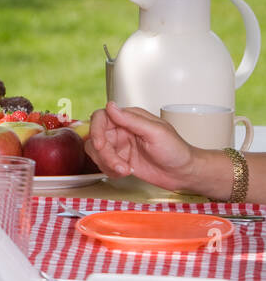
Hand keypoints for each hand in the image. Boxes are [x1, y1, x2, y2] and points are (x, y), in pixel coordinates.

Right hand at [85, 102, 200, 191]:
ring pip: (97, 152)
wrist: (184, 174)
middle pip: (97, 137)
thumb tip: (111, 106)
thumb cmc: (176, 151)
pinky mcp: (119, 159)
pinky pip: (102, 163)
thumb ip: (132, 120)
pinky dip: (110, 170)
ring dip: (107, 164)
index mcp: (130, 118)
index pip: (101, 117)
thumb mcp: (156, 133)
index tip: (100, 145)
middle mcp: (122, 130)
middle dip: (104, 154)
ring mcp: (120, 145)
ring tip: (125, 170)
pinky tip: (125, 172)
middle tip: (118, 165)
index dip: (96, 130)